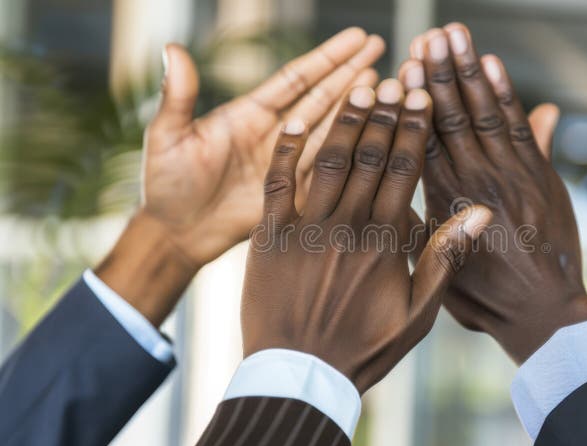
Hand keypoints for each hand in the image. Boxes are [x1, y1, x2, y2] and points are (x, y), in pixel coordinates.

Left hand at [97, 28, 383, 325]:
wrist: (176, 234)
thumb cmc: (165, 184)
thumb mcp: (169, 136)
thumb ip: (179, 95)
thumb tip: (173, 47)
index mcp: (248, 114)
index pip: (297, 79)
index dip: (327, 58)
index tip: (357, 38)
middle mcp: (275, 133)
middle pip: (322, 96)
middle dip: (352, 72)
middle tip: (382, 48)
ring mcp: (287, 161)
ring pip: (332, 129)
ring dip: (359, 108)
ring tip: (388, 85)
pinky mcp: (295, 190)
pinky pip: (329, 167)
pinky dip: (352, 152)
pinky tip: (375, 137)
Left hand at [240, 81, 491, 392]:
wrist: (302, 374)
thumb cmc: (365, 346)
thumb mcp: (418, 313)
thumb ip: (445, 258)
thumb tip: (478, 211)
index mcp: (384, 243)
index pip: (402, 172)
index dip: (413, 132)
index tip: (422, 100)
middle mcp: (346, 227)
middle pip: (369, 158)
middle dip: (385, 116)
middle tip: (396, 81)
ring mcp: (305, 229)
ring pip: (328, 161)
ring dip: (345, 120)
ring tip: (361, 87)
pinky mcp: (269, 236)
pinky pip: (277, 182)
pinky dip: (288, 148)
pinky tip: (302, 118)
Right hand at [409, 24, 586, 364]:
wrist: (541, 313)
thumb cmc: (485, 298)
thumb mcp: (443, 266)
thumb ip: (429, 223)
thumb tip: (407, 189)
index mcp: (445, 201)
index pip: (426, 140)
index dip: (416, 101)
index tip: (404, 67)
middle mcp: (475, 180)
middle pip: (452, 117)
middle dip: (438, 73)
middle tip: (428, 36)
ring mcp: (509, 174)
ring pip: (483, 112)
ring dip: (468, 71)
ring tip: (454, 35)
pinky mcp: (537, 174)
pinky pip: (516, 126)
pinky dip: (505, 93)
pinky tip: (491, 63)